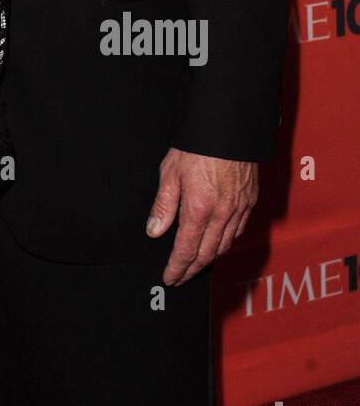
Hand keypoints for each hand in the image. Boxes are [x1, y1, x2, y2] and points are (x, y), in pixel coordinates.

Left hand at [146, 147, 257, 286]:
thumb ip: (164, 205)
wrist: (229, 126)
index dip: (177, 268)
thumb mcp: (170, 172)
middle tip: (181, 278)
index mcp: (199, 208)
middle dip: (192, 269)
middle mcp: (222, 214)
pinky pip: (238, 231)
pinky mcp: (250, 201)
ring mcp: (239, 209)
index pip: (186, 250)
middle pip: (207, 254)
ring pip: (225, 245)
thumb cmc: (197, 145)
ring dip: (209, 259)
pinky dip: (226, 243)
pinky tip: (218, 243)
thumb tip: (154, 231)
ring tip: (196, 265)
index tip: (169, 278)